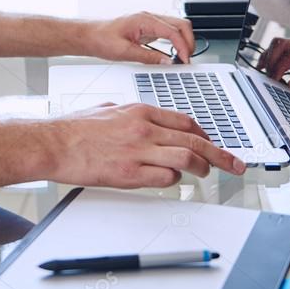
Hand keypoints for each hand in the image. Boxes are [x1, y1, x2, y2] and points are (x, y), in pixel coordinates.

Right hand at [46, 103, 245, 188]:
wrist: (54, 143)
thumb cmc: (74, 128)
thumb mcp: (106, 108)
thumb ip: (126, 111)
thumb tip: (133, 114)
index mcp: (140, 111)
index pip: (185, 121)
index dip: (205, 133)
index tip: (213, 142)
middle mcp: (144, 128)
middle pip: (195, 139)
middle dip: (220, 154)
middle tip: (235, 164)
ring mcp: (139, 150)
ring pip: (187, 157)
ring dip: (202, 167)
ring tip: (207, 174)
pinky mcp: (130, 172)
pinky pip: (166, 177)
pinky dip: (175, 180)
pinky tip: (172, 180)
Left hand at [83, 12, 195, 63]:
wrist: (89, 36)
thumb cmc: (101, 39)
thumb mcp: (125, 52)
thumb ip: (148, 57)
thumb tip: (168, 62)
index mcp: (144, 20)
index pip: (173, 31)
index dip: (183, 46)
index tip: (185, 61)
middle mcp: (149, 18)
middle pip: (181, 24)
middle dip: (189, 41)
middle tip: (187, 59)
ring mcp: (149, 22)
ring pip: (176, 26)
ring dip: (183, 41)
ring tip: (182, 58)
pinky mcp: (147, 28)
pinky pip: (168, 32)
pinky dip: (175, 42)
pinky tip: (173, 54)